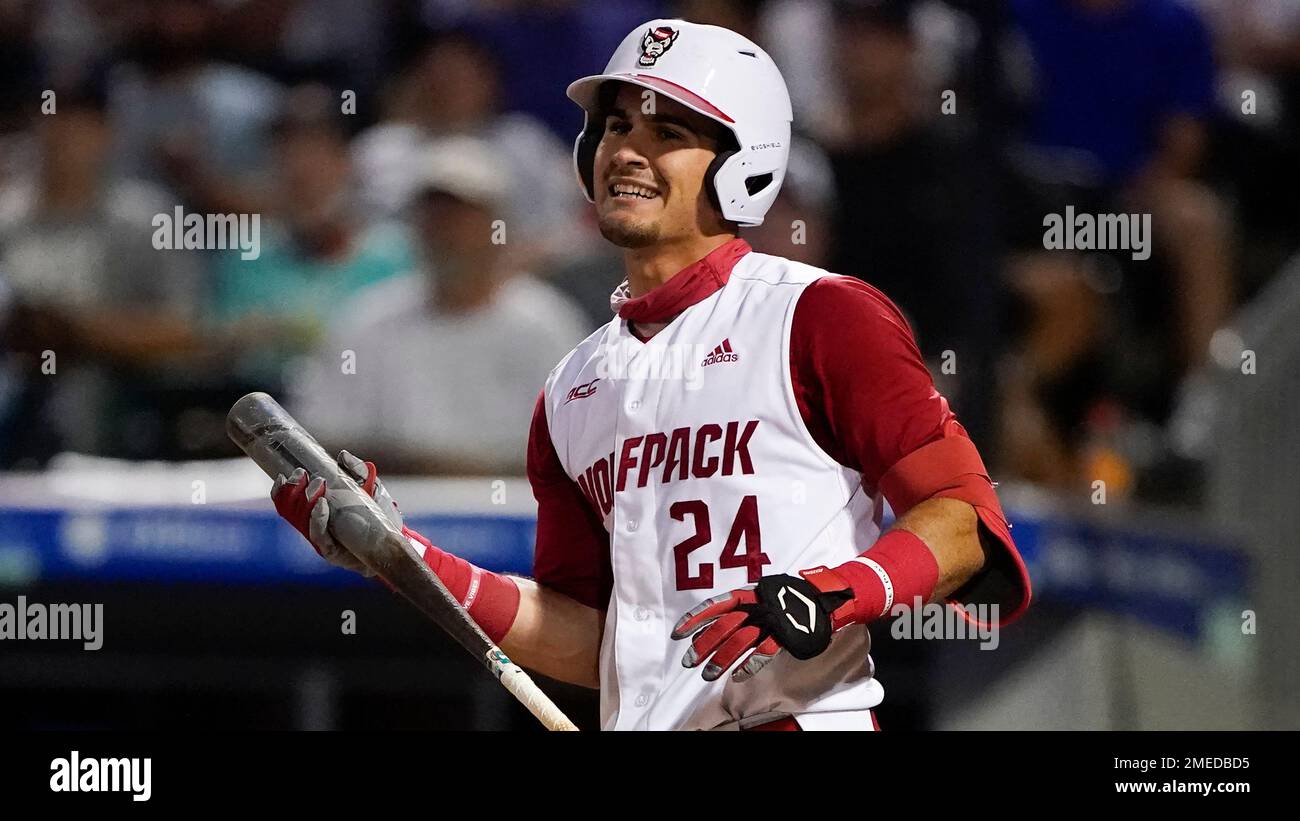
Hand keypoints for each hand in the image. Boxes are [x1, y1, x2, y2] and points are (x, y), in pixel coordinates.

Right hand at [270, 450, 403, 576]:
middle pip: (292, 512)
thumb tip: (342, 456)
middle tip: (302, 474)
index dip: (281, 491)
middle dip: (293, 491)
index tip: (284, 475)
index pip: (290, 503)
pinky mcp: (333, 554)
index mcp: (317, 512)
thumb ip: (358, 471)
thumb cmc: (379, 515)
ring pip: (302, 524)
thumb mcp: (372, 488)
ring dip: (305, 502)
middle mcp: (315, 527)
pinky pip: (320, 538)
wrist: (398, 540)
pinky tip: (321, 504)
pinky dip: (317, 520)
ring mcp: (323, 541)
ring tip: (316, 484)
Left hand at [671, 568, 857, 682]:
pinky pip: (764, 651)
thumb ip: (741, 609)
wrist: (825, 598)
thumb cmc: (790, 598)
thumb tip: (714, 626)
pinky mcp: (786, 634)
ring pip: (740, 641)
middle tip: (689, 661)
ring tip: (708, 674)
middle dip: (703, 645)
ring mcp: (771, 620)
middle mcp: (756, 606)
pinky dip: (750, 664)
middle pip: (723, 626)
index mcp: (748, 595)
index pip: (715, 605)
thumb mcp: (762, 597)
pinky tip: (738, 676)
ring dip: (721, 659)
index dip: (695, 618)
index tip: (678, 633)